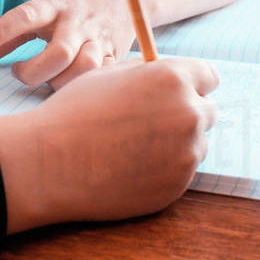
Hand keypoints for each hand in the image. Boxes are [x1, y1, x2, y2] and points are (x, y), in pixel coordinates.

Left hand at [0, 0, 137, 88]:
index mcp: (55, 4)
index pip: (24, 16)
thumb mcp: (42, 7)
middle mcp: (78, 21)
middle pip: (59, 53)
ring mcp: (100, 39)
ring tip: (47, 79)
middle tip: (18, 71)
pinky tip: (70, 85)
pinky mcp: (115, 55)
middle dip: (34, 71)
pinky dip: (83, 86)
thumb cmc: (72, 2)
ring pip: (84, 69)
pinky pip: (101, 78)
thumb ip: (9, 33)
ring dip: (60, 82)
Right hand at [30, 56, 218, 221]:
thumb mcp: (108, 74)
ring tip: (132, 146)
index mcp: (172, 79)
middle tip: (150, 121)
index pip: (209, 76)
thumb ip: (147, 72)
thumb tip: (168, 76)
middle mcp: (188, 114)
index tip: (178, 91)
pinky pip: (181, 172)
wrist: (50, 164)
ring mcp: (186, 154)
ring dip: (176, 143)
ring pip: (195, 144)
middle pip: (207, 111)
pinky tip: (129, 167)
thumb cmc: (73, 113)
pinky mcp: (178, 186)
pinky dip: (163, 169)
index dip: (192, 82)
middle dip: (185, 112)